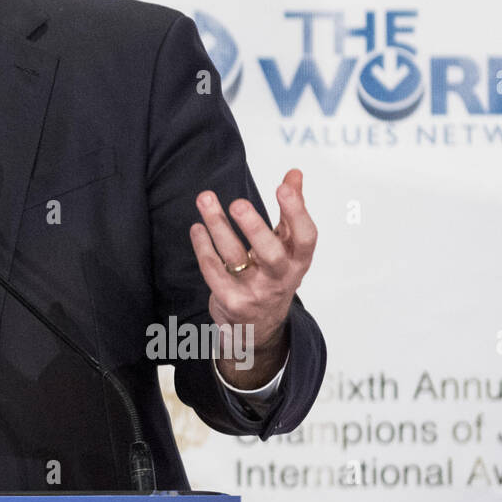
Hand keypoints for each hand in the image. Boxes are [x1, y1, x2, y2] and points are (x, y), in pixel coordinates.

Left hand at [188, 168, 316, 388]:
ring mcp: (255, 292)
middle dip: (255, 228)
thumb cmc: (273, 274)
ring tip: (205, 199)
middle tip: (238, 203)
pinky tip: (197, 227)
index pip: (305, 237)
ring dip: (218, 227)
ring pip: (235, 258)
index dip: (297, 212)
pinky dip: (203, 248)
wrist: (259, 327)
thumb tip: (295, 173)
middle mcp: (280, 278)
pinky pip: (213, 271)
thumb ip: (291, 209)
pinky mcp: (231, 302)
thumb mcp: (287, 247)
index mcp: (298, 261)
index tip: (283, 186)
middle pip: (272, 254)